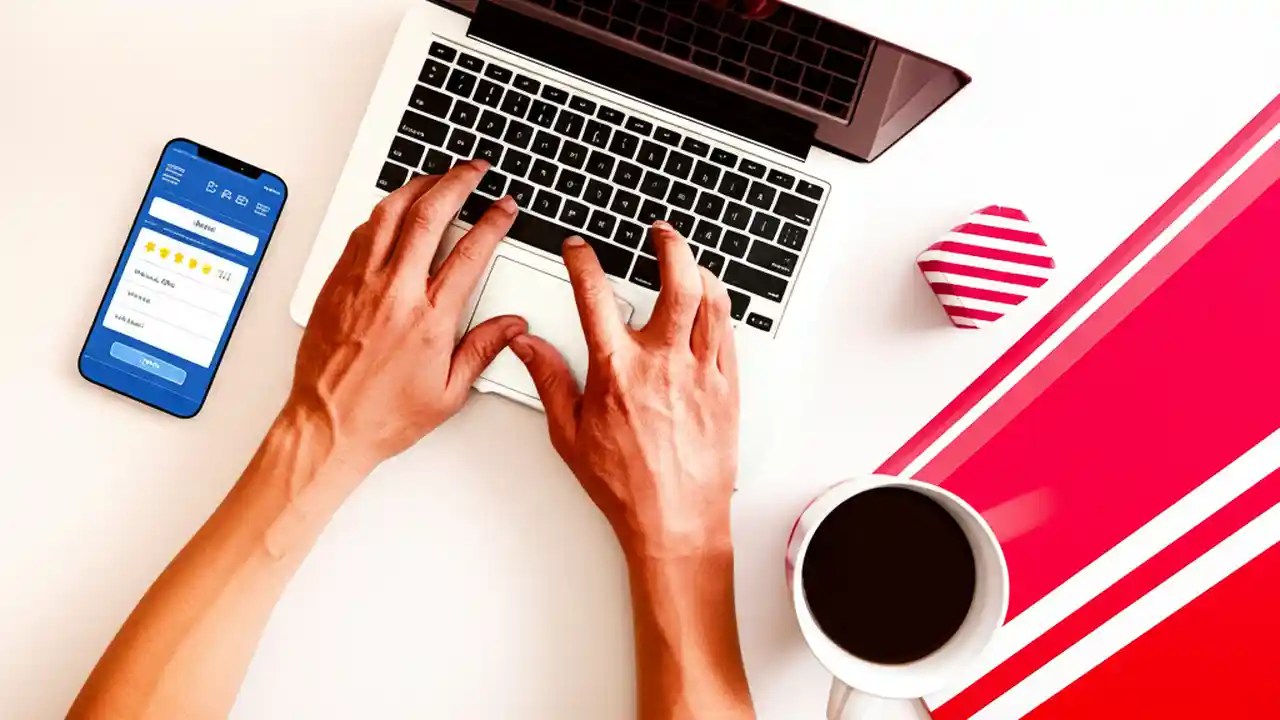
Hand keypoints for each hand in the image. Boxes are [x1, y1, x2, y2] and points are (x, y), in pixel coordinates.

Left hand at [290, 161, 523, 468]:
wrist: (327, 426)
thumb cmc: (382, 416)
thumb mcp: (449, 392)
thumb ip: (483, 350)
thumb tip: (511, 325)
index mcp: (430, 318)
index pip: (470, 251)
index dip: (492, 221)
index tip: (503, 207)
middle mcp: (395, 292)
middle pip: (430, 215)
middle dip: (457, 183)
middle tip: (473, 170)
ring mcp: (361, 284)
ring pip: (389, 213)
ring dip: (417, 187)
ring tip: (435, 177)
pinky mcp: (337, 285)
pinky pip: (361, 233)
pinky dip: (382, 212)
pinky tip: (394, 208)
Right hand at [511, 223, 739, 558]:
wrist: (677, 524)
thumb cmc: (627, 488)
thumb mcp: (570, 435)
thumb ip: (549, 380)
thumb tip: (528, 345)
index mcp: (618, 372)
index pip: (596, 296)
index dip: (583, 262)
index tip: (578, 249)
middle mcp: (663, 365)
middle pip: (676, 282)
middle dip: (668, 245)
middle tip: (659, 233)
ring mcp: (701, 373)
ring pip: (711, 300)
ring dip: (700, 270)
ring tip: (688, 262)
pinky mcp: (727, 388)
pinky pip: (729, 332)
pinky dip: (719, 308)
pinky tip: (710, 305)